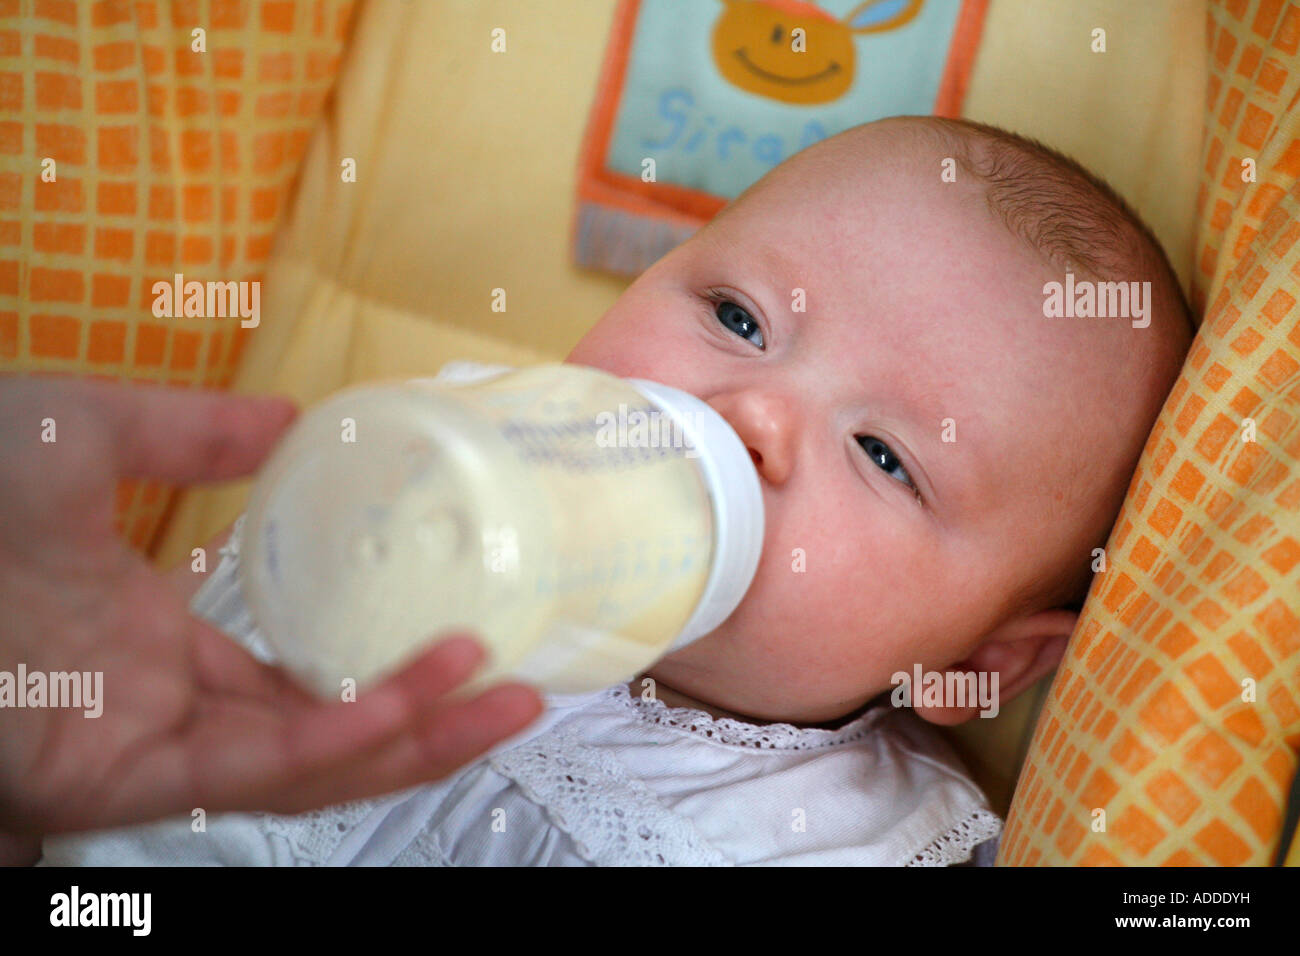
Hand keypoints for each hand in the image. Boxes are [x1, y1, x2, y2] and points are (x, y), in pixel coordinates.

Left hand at [0, 374, 543, 835]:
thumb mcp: (88, 431)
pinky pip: (259, 770)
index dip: (383, 670)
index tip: (462, 632)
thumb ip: (191, 434)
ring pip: (312, 768)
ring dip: (414, 737)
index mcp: (165, 642)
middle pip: (325, 737)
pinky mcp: (124, 775)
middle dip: (428, 719)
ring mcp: (150, 746)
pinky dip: (347, 739)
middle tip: (520, 689)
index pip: (298, 680)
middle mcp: (170, 707)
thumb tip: (293, 421)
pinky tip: (418, 700)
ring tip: (508, 701)